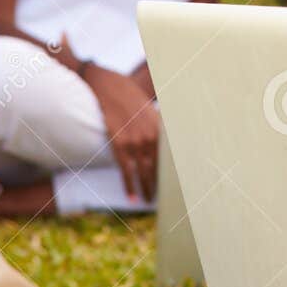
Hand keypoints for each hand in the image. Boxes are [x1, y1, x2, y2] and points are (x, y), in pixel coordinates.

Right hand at [84, 66, 160, 201]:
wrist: (109, 85)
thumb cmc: (129, 95)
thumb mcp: (150, 109)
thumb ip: (157, 126)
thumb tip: (164, 142)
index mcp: (161, 128)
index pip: (169, 157)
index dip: (173, 173)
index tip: (177, 185)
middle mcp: (151, 136)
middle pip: (158, 167)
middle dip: (160, 184)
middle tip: (165, 199)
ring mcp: (135, 141)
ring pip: (143, 172)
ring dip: (146, 188)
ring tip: (148, 201)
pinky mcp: (119, 144)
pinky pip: (126, 170)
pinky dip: (129, 185)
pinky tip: (132, 197)